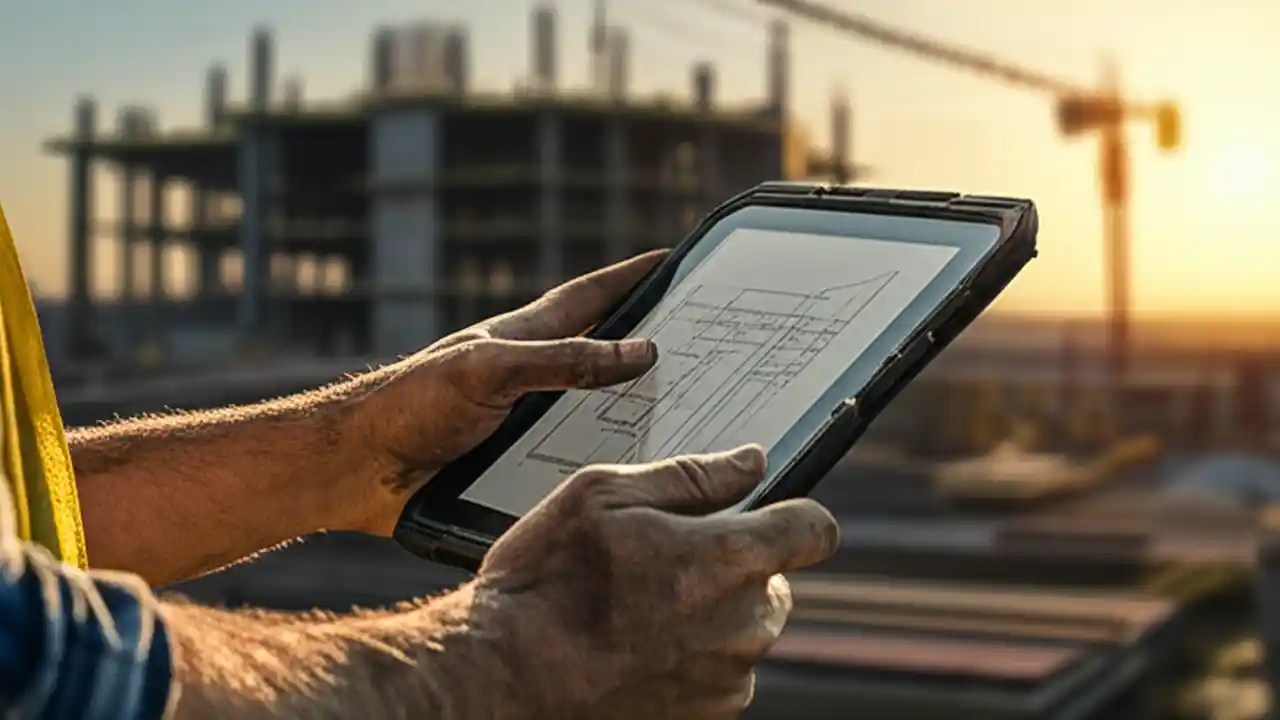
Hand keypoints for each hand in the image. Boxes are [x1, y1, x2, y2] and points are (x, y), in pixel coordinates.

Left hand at [340, 251, 665, 534]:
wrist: (355, 469)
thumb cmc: (411, 405)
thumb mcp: (492, 372)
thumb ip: (563, 361)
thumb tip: (640, 350)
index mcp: (523, 337)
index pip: (592, 295)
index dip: (633, 276)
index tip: (672, 258)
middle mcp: (528, 373)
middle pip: (599, 349)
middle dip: (645, 340)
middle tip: (696, 341)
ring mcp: (520, 417)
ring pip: (590, 407)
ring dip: (628, 408)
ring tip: (678, 414)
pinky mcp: (510, 461)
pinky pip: (570, 455)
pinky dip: (600, 459)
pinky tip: (624, 480)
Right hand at [470, 445, 839, 718]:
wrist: (505, 675)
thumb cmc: (548, 579)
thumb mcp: (604, 494)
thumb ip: (691, 476)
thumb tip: (749, 463)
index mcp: (732, 557)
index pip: (814, 529)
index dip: (794, 516)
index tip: (769, 515)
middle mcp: (746, 623)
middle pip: (775, 582)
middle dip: (733, 568)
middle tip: (661, 561)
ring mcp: (728, 677)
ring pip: (742, 631)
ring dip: (708, 617)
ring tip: (635, 609)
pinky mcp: (704, 717)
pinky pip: (717, 675)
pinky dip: (689, 661)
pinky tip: (633, 648)